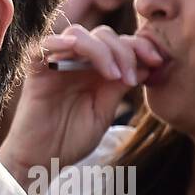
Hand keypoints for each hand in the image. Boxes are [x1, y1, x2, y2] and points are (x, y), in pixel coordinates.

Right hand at [0, 24, 166, 178]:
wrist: (39, 160)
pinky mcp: (36, 71)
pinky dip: (60, 42)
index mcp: (95, 71)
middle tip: (131, 77)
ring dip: (101, 49)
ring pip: (79, 34)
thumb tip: (144, 64)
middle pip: (104, 35)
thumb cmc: (69, 141)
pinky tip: (77, 52)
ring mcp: (56, 65)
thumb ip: (118, 88)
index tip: (158, 62)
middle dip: (125, 51)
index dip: (141, 47)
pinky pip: (44, 45)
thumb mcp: (103, 114)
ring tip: (112, 75)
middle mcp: (77, 63)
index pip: (120, 44)